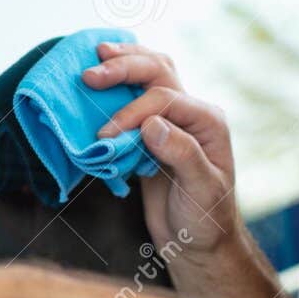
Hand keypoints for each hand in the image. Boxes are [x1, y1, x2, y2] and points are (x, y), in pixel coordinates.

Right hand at [81, 40, 245, 258]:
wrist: (196, 241)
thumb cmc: (205, 219)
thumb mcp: (201, 191)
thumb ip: (182, 154)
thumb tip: (151, 123)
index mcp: (208, 121)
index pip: (165, 98)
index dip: (132, 111)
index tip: (105, 135)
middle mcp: (191, 113)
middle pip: (158, 72)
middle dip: (124, 68)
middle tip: (90, 74)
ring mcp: (171, 120)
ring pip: (149, 75)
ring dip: (123, 63)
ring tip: (96, 56)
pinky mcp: (151, 132)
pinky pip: (133, 98)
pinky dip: (116, 86)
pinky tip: (97, 82)